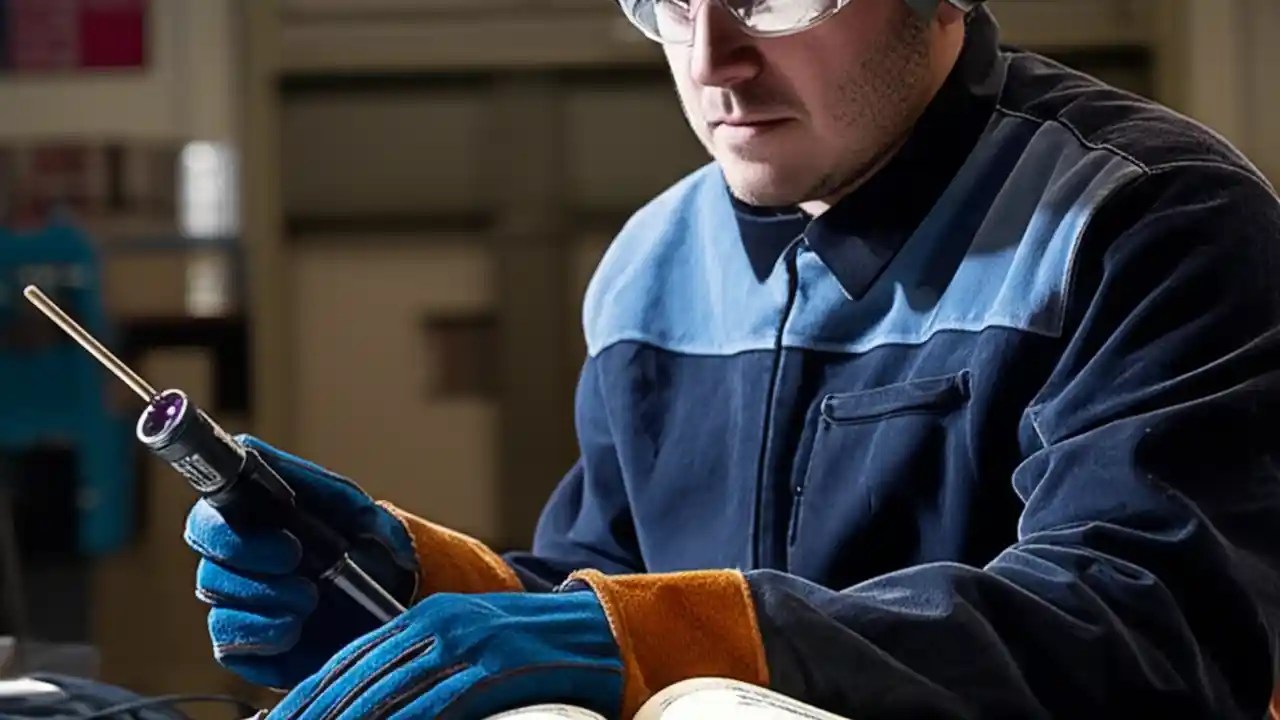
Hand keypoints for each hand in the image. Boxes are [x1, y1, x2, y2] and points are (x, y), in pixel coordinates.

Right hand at [183, 435, 419, 688]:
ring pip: (216, 592)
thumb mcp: (350, 505)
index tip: (277, 526)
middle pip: (205, 552)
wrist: (399, 602)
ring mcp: (238, 599)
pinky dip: (262, 631)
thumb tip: (248, 448)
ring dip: (265, 594)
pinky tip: (295, 626)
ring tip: (311, 597)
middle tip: (295, 558)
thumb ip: (301, 478)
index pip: (209, 512)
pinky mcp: (244, 643)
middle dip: (248, 554)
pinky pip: (228, 637)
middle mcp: (238, 556)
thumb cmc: (372, 547)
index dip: (224, 523)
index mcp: (256, 518)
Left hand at [265, 590, 623, 719]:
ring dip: (349, 719)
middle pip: (360, 673)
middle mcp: (437, 621)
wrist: (592, 632)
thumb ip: (422, 667)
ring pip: (389, 687)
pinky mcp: (493, 664)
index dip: (310, 693)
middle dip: (317, 711)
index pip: (351, 656)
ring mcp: (465, 641)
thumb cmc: (529, 648)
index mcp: (425, 615)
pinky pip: (436, 699)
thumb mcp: (466, 645)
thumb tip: (376, 702)